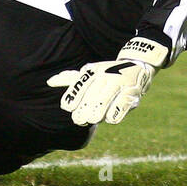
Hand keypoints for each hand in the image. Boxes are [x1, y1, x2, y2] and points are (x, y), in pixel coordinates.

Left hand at [48, 38, 167, 125]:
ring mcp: (120, 84)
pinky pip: (121, 107)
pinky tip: (109, 118)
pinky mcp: (132, 94)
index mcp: (94, 70)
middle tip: (79, 119)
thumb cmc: (106, 73)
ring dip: (98, 113)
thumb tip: (49, 81)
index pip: (82, 83)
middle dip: (85, 109)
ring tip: (92, 119)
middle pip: (93, 95)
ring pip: (107, 102)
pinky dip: (114, 114)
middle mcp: (107, 75)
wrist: (137, 66)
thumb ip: (70, 79)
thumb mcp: (88, 73)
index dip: (74, 95)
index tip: (68, 107)